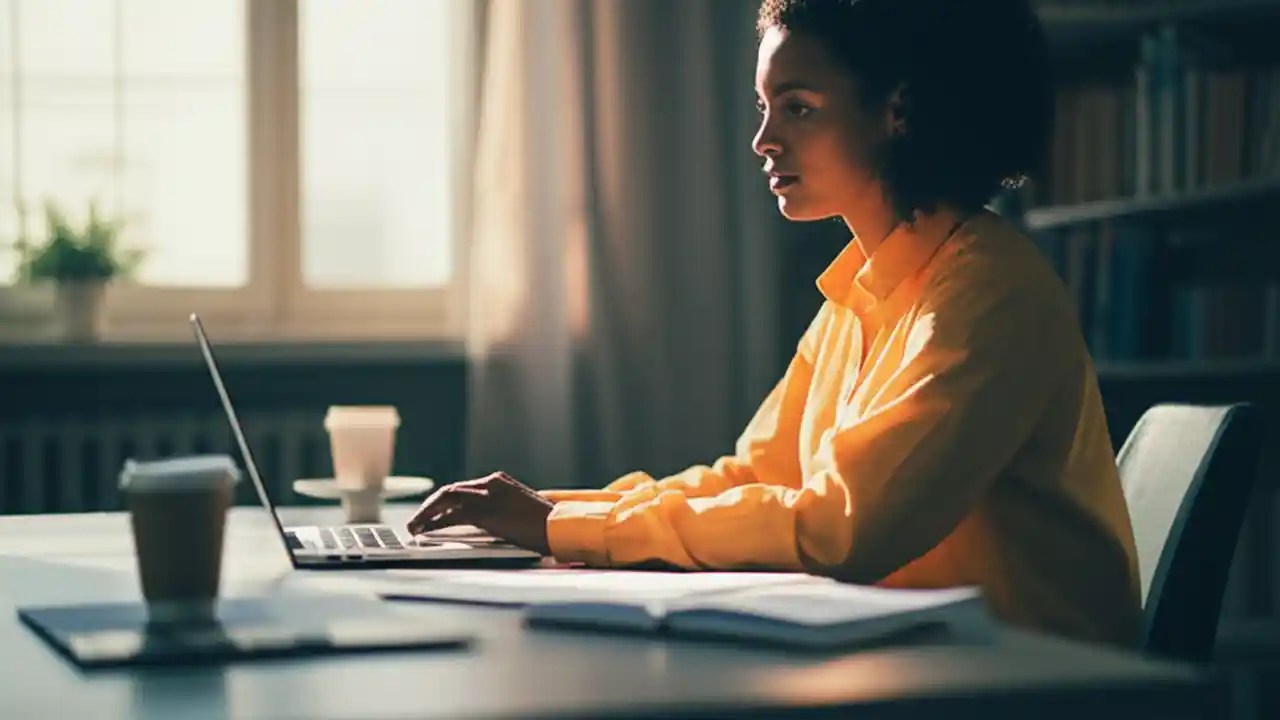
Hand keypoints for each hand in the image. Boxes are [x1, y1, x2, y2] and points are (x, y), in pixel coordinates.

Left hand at [406, 472, 553, 554]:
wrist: (559, 529)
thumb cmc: (545, 527)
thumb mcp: (519, 512)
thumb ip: (499, 511)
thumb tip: (480, 524)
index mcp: (499, 481)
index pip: (464, 489)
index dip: (445, 502)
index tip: (433, 513)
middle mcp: (491, 483)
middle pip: (451, 491)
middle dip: (431, 506)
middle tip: (417, 520)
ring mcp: (487, 495)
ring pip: (446, 498)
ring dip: (427, 513)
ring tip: (415, 526)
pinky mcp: (485, 511)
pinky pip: (452, 515)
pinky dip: (435, 522)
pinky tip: (425, 530)